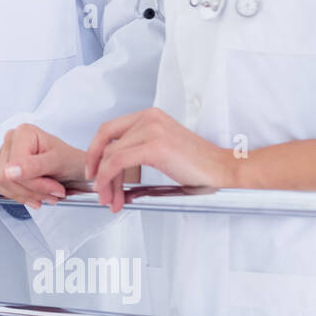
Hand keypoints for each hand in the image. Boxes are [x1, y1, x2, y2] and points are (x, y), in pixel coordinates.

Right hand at [0, 123, 84, 209]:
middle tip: (52, 194)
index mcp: (23, 133)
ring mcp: (3, 153)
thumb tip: (10, 171)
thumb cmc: (71, 161)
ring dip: (24, 195)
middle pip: (4, 177)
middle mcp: (10, 140)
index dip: (34, 184)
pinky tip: (31, 194)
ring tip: (44, 195)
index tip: (54, 189)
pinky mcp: (0, 166)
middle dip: (30, 191)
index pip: (12, 168)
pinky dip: (16, 195)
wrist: (75, 168)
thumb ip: (34, 166)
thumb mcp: (58, 162)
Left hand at [85, 107, 236, 212]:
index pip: (109, 130)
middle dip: (96, 169)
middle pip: (106, 142)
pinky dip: (109, 179)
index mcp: (149, 115)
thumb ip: (137, 149)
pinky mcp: (154, 146)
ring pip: (110, 156)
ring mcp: (151, 130)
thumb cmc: (197, 165)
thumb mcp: (162, 149)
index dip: (95, 151)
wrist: (223, 170)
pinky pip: (117, 162)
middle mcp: (148, 117)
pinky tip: (112, 193)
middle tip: (98, 190)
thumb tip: (110, 168)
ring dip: (105, 182)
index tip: (92, 170)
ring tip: (110, 200)